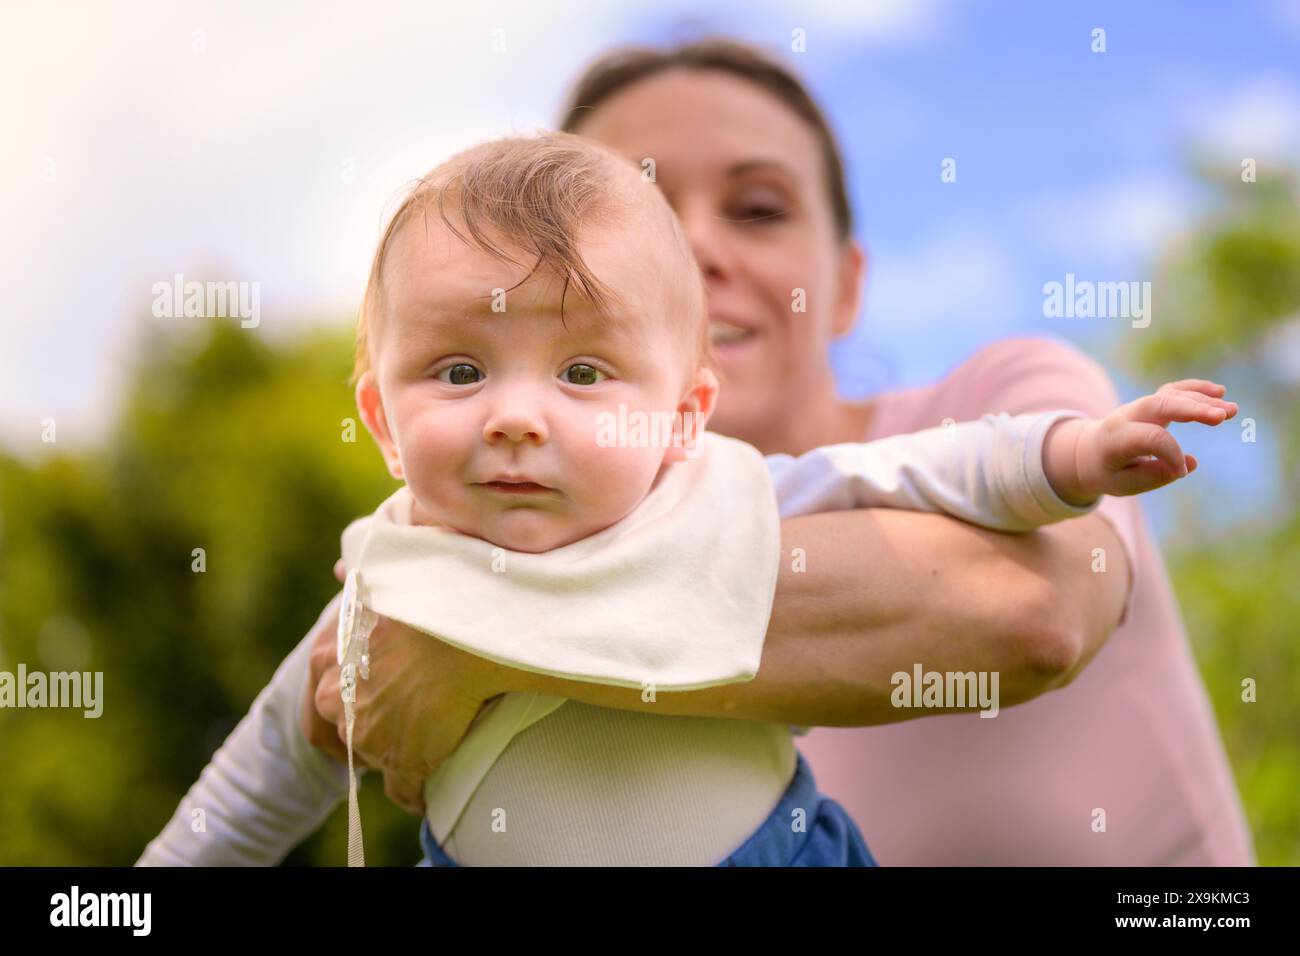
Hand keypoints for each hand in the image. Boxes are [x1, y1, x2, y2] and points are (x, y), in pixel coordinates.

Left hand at [300, 561, 508, 814]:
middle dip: (374, 726)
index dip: (352, 697)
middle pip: (346, 727)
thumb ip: (359, 577)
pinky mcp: (403, 762)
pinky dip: (418, 793)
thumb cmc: (433, 600)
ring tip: (431, 742)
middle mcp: (336, 700)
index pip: (324, 692)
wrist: (465, 633)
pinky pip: (404, 792)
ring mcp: (368, 735)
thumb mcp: (384, 579)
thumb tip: (340, 569)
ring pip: (376, 757)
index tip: (377, 697)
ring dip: (398, 753)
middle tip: (408, 718)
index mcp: (329, 657)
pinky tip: (434, 786)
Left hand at [1045, 379, 1236, 503]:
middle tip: (1223, 416)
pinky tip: (1219, 392)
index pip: (1149, 438)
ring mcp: (1138, 406)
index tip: (1180, 472)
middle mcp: (1126, 416)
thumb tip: (1188, 465)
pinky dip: (1195, 388)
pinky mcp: (1150, 403)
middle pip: (1160, 404)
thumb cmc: (1107, 471)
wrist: (1088, 452)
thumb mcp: (1122, 484)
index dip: (1171, 453)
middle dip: (1192, 408)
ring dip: (1201, 400)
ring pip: (1170, 395)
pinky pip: (1172, 390)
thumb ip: (1153, 476)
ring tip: (1231, 410)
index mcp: (1115, 439)